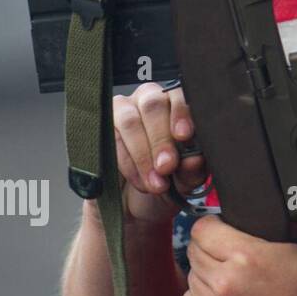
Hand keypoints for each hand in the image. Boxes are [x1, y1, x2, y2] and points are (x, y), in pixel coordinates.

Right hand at [109, 81, 206, 224]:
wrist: (141, 200)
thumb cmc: (172, 178)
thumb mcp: (189, 176)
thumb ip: (193, 167)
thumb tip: (193, 159)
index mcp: (178, 103)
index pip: (179, 95)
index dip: (181, 113)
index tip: (184, 136)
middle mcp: (150, 100)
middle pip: (152, 104)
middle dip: (160, 139)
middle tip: (166, 166)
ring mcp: (123, 111)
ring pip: (129, 121)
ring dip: (142, 155)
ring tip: (155, 182)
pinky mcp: (103, 129)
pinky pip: (111, 140)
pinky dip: (127, 164)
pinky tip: (140, 181)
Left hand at [181, 214, 296, 295]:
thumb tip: (287, 211)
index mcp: (248, 257)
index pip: (202, 230)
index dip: (213, 225)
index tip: (224, 228)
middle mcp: (225, 285)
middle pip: (194, 254)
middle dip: (211, 249)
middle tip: (231, 253)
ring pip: (191, 281)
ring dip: (206, 276)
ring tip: (230, 279)